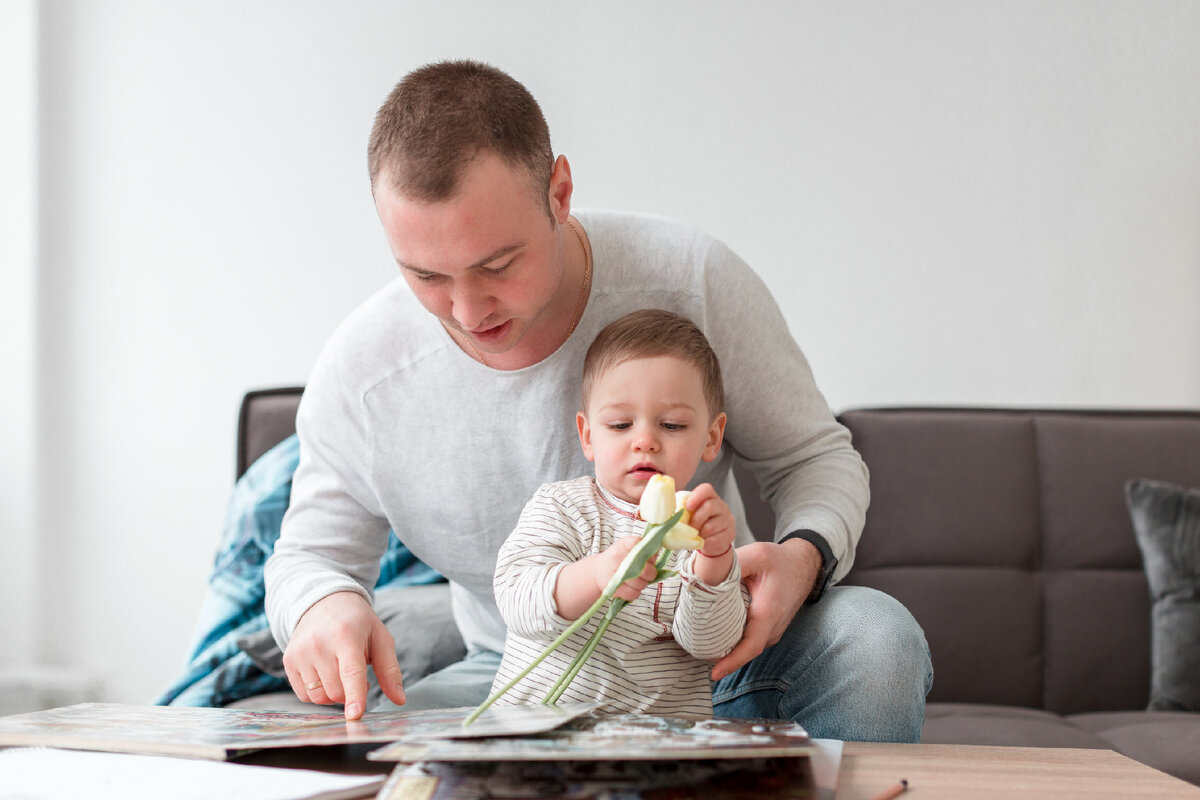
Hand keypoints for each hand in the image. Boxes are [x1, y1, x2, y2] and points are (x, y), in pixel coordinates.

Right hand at [281, 590, 404, 719]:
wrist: (325, 603)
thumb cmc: (358, 624)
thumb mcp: (381, 639)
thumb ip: (390, 670)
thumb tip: (399, 699)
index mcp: (346, 635)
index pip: (351, 672)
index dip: (354, 696)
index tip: (355, 715)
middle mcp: (318, 643)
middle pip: (336, 691)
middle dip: (350, 693)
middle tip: (356, 674)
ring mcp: (300, 652)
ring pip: (318, 697)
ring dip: (333, 695)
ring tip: (340, 672)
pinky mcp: (288, 661)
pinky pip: (304, 695)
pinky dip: (318, 693)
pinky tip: (325, 674)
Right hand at [604, 535, 658, 602]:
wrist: (598, 571)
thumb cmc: (618, 558)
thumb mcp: (628, 547)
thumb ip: (644, 547)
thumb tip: (657, 549)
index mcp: (622, 545)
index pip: (639, 544)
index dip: (649, 552)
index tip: (649, 557)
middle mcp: (617, 558)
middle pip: (645, 569)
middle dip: (650, 573)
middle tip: (647, 572)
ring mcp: (614, 574)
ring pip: (641, 584)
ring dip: (643, 583)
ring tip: (637, 579)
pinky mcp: (614, 589)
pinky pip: (633, 594)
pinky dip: (636, 592)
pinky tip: (632, 587)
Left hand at [684, 483, 735, 556]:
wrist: (711, 540)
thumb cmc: (697, 524)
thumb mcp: (690, 514)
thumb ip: (680, 509)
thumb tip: (662, 509)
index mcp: (710, 497)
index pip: (707, 489)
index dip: (697, 496)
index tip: (688, 507)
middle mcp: (722, 506)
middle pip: (710, 506)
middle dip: (696, 519)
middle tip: (690, 527)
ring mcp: (728, 520)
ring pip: (712, 526)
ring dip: (700, 533)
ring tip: (697, 534)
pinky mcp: (730, 534)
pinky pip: (716, 539)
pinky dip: (706, 542)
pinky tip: (704, 541)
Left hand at [710, 538, 820, 680]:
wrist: (804, 565)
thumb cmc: (781, 561)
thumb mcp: (757, 555)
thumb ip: (733, 564)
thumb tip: (706, 573)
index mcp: (768, 613)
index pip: (750, 646)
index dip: (732, 662)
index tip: (714, 673)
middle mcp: (772, 628)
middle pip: (743, 650)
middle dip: (720, 656)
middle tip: (693, 651)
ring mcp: (771, 632)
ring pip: (745, 646)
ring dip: (726, 648)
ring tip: (700, 643)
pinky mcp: (767, 630)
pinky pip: (748, 640)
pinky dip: (733, 640)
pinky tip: (716, 632)